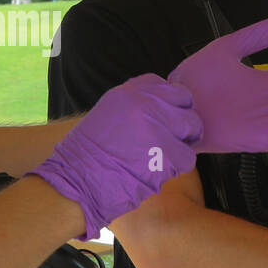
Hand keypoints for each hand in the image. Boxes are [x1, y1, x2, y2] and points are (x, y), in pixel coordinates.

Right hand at [26, 74, 201, 239]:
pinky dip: (177, 167)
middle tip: (171, 140)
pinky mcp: (164, 153)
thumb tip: (166, 110)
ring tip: (161, 158)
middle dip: (182, 123)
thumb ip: (136, 107)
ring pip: (192, 129)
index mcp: (128, 92)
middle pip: (185, 104)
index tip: (167, 119)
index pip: (168, 86)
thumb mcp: (108, 115)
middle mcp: (143, 103)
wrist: (75, 181)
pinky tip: (157, 171)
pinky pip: (188, 157)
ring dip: (181, 145)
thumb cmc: (87, 156)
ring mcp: (155, 127)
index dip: (172, 104)